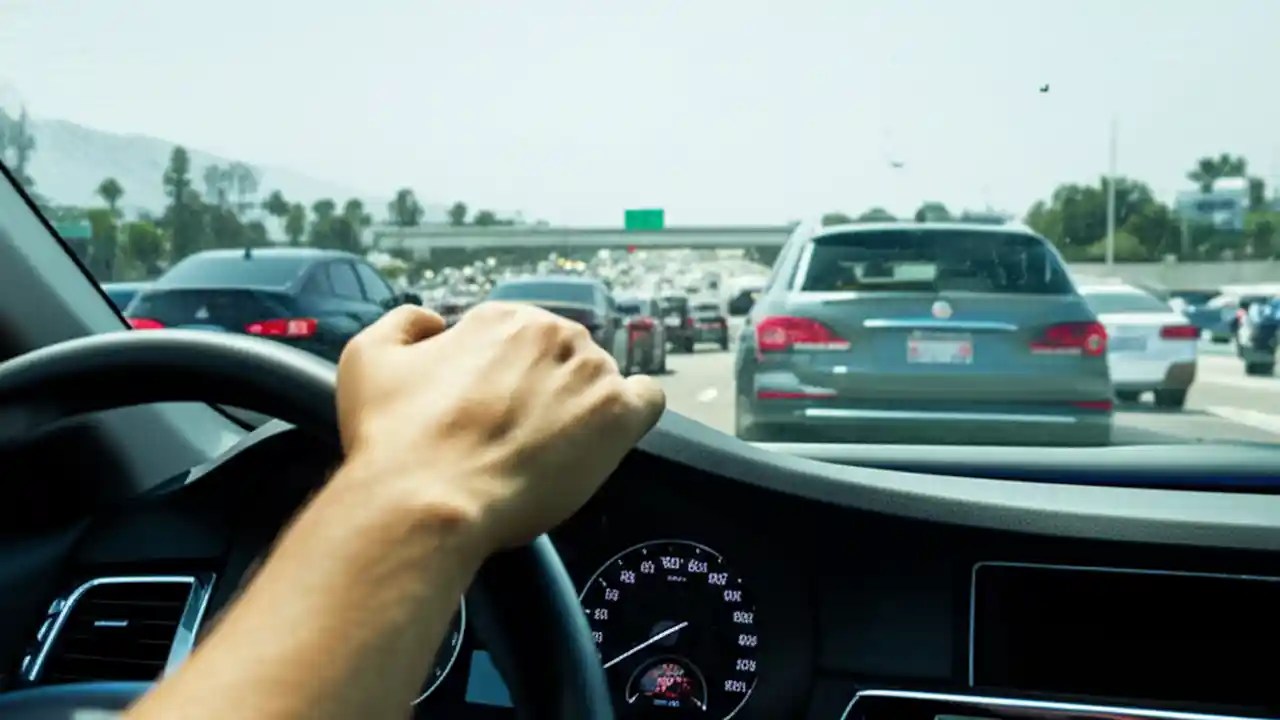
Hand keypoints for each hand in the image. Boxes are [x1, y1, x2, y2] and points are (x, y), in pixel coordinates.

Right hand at [334, 302, 665, 553]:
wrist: (427, 500)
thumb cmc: (397, 439)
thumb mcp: (368, 358)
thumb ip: (403, 323)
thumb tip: (430, 320)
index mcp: (502, 319)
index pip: (519, 343)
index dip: (502, 381)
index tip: (488, 413)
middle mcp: (552, 333)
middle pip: (561, 360)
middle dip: (542, 394)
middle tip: (513, 438)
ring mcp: (591, 372)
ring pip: (598, 383)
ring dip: (578, 409)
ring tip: (547, 450)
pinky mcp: (617, 416)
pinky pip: (647, 400)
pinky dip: (632, 413)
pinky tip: (609, 434)